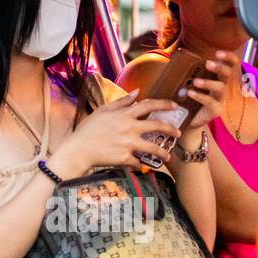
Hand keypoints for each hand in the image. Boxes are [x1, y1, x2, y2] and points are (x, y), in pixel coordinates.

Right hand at [48, 92, 182, 177]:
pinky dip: (140, 164)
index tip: (175, 106)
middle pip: (157, 126)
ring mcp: (128, 144)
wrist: (78, 149)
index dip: (164, 104)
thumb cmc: (89, 129)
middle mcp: (129, 128)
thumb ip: (122, 102)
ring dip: (163, 152)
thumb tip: (137, 92)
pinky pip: (138, 162)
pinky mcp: (125, 158)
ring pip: (153, 147)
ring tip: (167, 156)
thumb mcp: (103, 111)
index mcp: (125, 114)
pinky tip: (141, 165)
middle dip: (171, 129)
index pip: (149, 105)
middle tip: (178, 133)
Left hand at [177, 49, 237, 128]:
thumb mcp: (191, 81)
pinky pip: (210, 102)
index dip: (228, 57)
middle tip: (208, 63)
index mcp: (218, 77)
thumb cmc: (190, 96)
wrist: (188, 118)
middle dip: (219, 67)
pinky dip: (200, 96)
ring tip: (195, 81)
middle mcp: (222, 86)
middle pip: (227, 74)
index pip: (230, 64)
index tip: (217, 53)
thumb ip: (190, 70)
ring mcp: (220, 99)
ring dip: (208, 83)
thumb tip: (179, 52)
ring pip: (220, 88)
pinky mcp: (215, 110)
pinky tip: (190, 93)